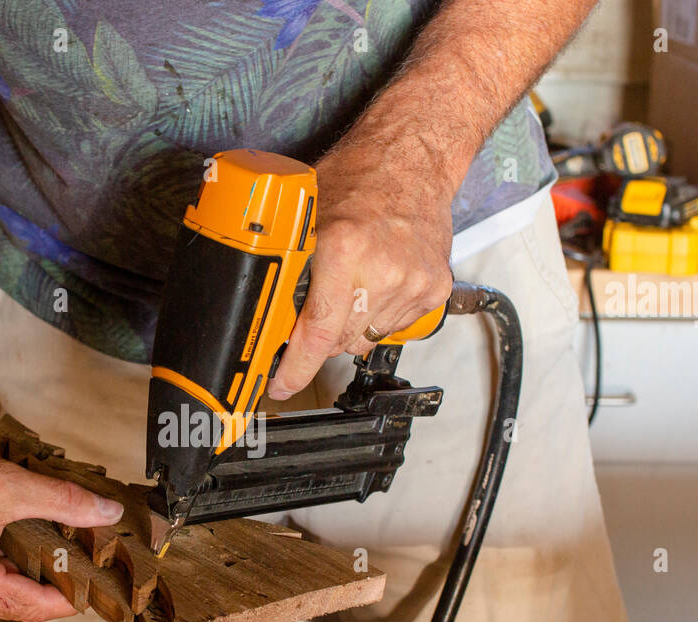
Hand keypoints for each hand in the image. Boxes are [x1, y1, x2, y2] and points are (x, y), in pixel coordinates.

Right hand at [0, 421, 123, 621]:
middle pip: (21, 603)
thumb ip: (64, 502)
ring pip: (5, 590)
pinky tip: (35, 539)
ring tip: (73, 545)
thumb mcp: (7, 485)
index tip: (111, 582)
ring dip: (35, 569)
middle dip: (58, 579)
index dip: (78, 593)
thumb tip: (108, 514)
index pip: (37, 607)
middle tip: (98, 557)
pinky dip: (12, 561)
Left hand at [267, 144, 454, 400]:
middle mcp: (382, 270)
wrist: (413, 160)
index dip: (295, 368)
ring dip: (350, 325)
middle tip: (316, 304)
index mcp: (344, 249)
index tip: (280, 385)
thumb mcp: (307, 217)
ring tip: (352, 283)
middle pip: (338, 342)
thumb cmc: (359, 179)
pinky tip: (377, 282)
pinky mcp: (434, 290)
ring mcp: (412, 283)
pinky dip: (378, 314)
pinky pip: (393, 328)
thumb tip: (263, 311)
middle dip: (319, 336)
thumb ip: (289, 265)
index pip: (316, 332)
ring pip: (365, 339)